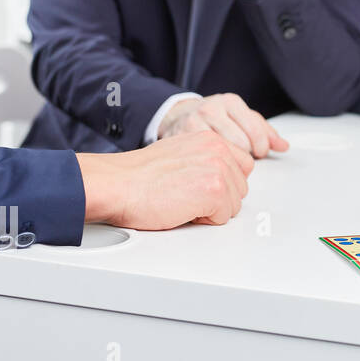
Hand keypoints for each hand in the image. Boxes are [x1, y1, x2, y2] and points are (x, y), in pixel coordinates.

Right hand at [80, 131, 255, 228]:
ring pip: (234, 204)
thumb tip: (220, 173)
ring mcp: (218, 169)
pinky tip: (182, 209)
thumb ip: (204, 159)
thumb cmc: (138, 176)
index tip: (203, 188)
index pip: (243, 166)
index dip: (224, 183)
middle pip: (241, 187)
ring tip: (182, 201)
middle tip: (186, 196)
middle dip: (218, 199)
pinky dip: (203, 221)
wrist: (116, 184)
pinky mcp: (214, 191)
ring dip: (210, 210)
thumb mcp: (179, 154)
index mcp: (210, 139)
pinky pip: (223, 217)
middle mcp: (218, 150)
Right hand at [159, 93, 288, 158]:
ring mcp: (194, 121)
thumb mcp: (240, 117)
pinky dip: (212, 166)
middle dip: (246, 156)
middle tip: (243, 159)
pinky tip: (212, 165)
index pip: (255, 129)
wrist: (177, 116)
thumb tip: (283, 146)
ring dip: (230, 164)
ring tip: (229, 163)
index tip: (260, 152)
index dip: (262, 146)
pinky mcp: (180, 137)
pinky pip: (204, 158)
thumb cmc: (214, 118)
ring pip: (223, 152)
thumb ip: (263, 131)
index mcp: (230, 102)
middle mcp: (212, 108)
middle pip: (241, 143)